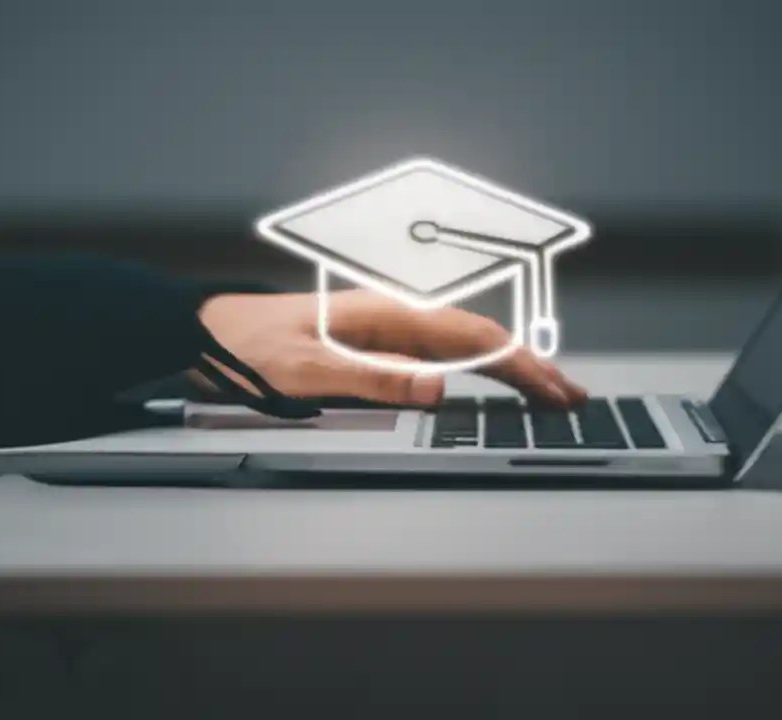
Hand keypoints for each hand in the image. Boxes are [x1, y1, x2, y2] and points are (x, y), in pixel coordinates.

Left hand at [196, 290, 586, 406]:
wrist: (210, 330)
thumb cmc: (249, 346)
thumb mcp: (306, 371)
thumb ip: (372, 380)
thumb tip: (436, 390)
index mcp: (385, 315)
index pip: (471, 341)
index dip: (519, 367)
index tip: (553, 391)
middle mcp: (393, 314)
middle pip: (479, 338)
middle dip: (530, 366)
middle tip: (572, 395)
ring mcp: (387, 326)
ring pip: (465, 344)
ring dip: (510, 366)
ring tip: (548, 387)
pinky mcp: (377, 340)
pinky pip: (442, 351)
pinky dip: (478, 366)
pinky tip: (491, 378)